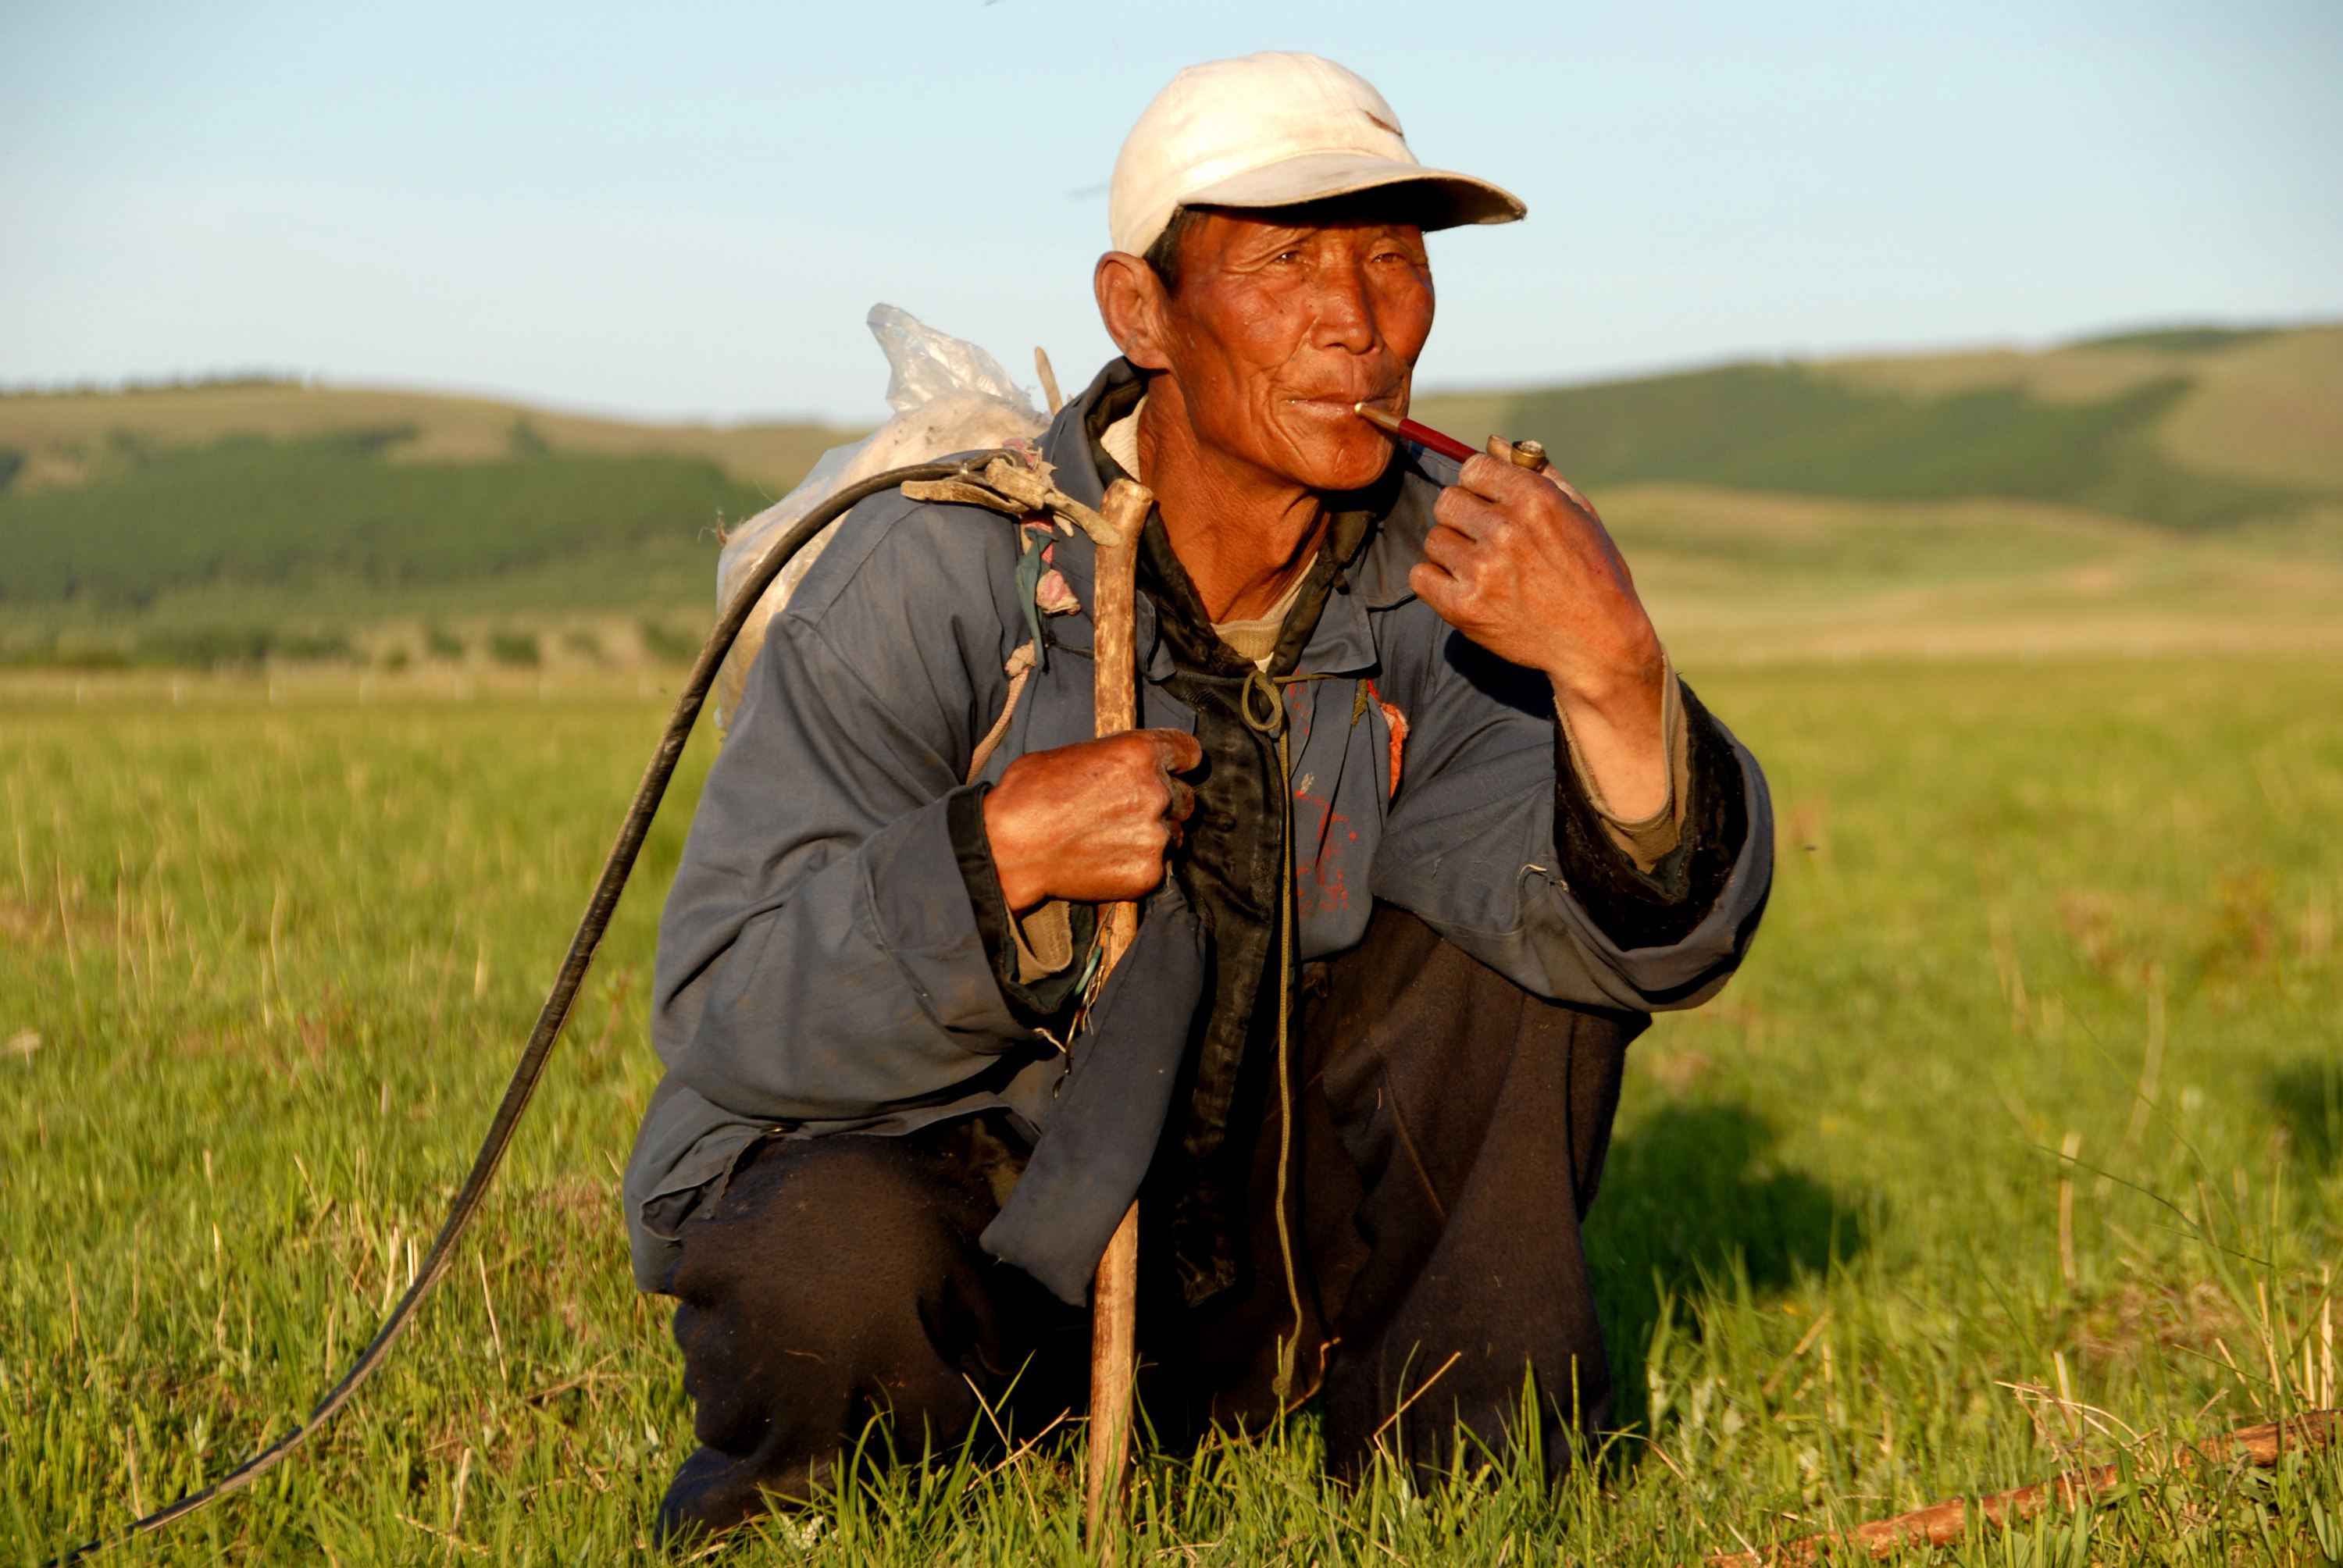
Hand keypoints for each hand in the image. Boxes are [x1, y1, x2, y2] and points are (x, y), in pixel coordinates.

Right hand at [983, 729, 1201, 911]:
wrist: (1007, 847)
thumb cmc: (1027, 795)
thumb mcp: (1071, 755)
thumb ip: (1113, 760)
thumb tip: (1123, 767)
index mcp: (1139, 753)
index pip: (1189, 753)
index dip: (1181, 763)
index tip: (1176, 770)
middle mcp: (1156, 792)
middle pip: (1185, 797)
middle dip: (1164, 803)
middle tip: (1130, 813)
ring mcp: (1155, 835)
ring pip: (1175, 834)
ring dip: (1154, 836)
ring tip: (1115, 840)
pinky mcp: (1148, 872)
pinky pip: (1159, 866)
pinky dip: (1139, 864)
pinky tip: (1109, 861)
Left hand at [1410, 440, 1668, 817]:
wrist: (1598, 642)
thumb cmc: (1594, 574)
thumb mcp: (1579, 513)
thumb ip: (1537, 473)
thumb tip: (1493, 442)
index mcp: (1534, 500)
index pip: (1472, 468)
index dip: (1479, 486)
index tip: (1490, 504)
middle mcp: (1505, 530)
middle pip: (1447, 501)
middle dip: (1464, 517)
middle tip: (1487, 540)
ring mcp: (1482, 570)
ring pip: (1434, 539)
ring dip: (1453, 551)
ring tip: (1484, 568)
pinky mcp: (1464, 608)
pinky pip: (1421, 576)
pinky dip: (1437, 581)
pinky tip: (1465, 587)